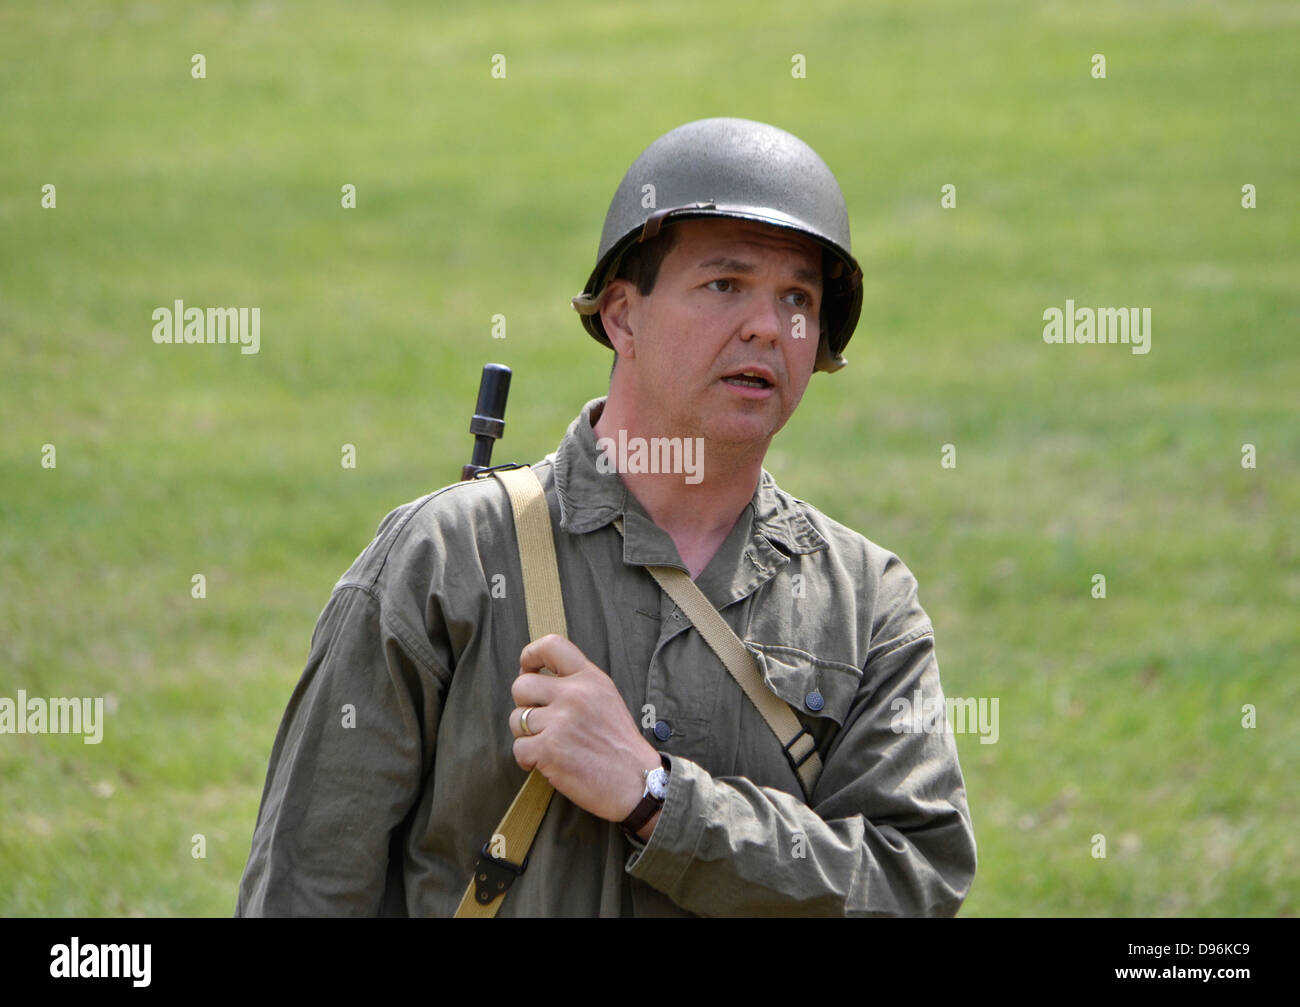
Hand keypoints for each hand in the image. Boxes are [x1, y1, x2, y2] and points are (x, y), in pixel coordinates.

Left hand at [510, 634, 661, 828]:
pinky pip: (519, 748)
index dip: (531, 655)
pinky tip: (546, 763)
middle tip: (540, 721)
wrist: (636, 782)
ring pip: (516, 719)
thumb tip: (535, 676)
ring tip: (549, 745)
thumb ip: (577, 682)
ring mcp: (560, 721)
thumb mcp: (606, 698)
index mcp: (589, 678)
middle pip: (521, 685)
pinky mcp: (549, 750)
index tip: (528, 669)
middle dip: (524, 705)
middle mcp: (574, 694)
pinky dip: (528, 759)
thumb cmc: (619, 744)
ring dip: (527, 735)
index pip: (551, 645)